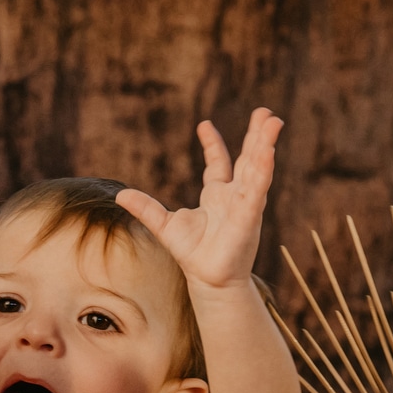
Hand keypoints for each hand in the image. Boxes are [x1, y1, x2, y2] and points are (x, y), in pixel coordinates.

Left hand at [118, 109, 283, 295]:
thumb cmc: (192, 254)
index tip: (204, 125)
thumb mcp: (164, 225)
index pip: (219, 165)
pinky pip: (257, 189)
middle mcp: (235, 197)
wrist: (208, 281)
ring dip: (265, 145)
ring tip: (273, 121)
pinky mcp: (250, 216)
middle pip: (248, 159)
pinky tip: (267, 151)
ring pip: (258, 168)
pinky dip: (263, 169)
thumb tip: (119, 195)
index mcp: (217, 197)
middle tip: (265, 112)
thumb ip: (146, 208)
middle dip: (256, 136)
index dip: (213, 145)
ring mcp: (245, 204)